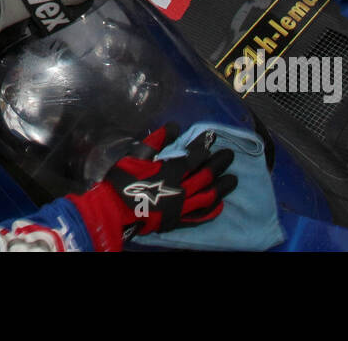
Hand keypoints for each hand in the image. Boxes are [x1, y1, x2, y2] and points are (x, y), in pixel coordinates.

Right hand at [67, 123, 236, 250]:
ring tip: (233, 179)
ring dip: (222, 187)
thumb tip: (174, 126)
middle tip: (230, 155)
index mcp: (170, 171)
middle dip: (219, 164)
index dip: (204, 147)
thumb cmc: (123, 179)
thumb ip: (157, 141)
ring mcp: (181, 207)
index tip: (211, 138)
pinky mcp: (178, 220)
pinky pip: (200, 215)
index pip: (194, 158)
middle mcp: (180, 189)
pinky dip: (212, 209)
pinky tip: (220, 203)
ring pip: (208, 196)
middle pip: (206, 176)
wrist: (114, 210)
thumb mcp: (136, 155)